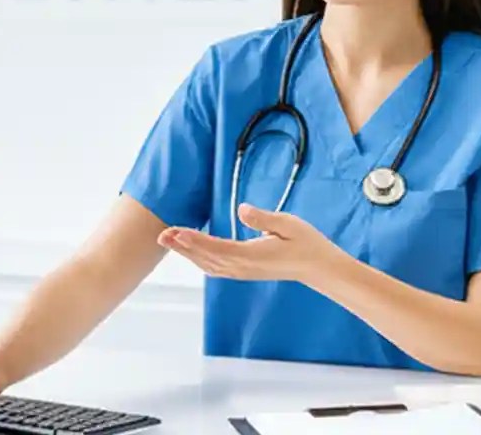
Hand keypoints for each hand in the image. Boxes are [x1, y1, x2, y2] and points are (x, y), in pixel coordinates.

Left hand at [157, 204, 340, 284]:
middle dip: (183, 246)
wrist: (318, 267)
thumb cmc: (305, 243)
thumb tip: (242, 210)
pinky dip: (200, 259)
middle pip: (206, 258)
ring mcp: (243, 271)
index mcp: (252, 256)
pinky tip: (192, 253)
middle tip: (162, 235)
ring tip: (170, 241)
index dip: (194, 240)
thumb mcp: (288, 224)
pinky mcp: (245, 271)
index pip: (217, 247)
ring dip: (188, 253)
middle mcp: (243, 267)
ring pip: (208, 264)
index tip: (176, 232)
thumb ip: (264, 218)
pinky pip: (216, 267)